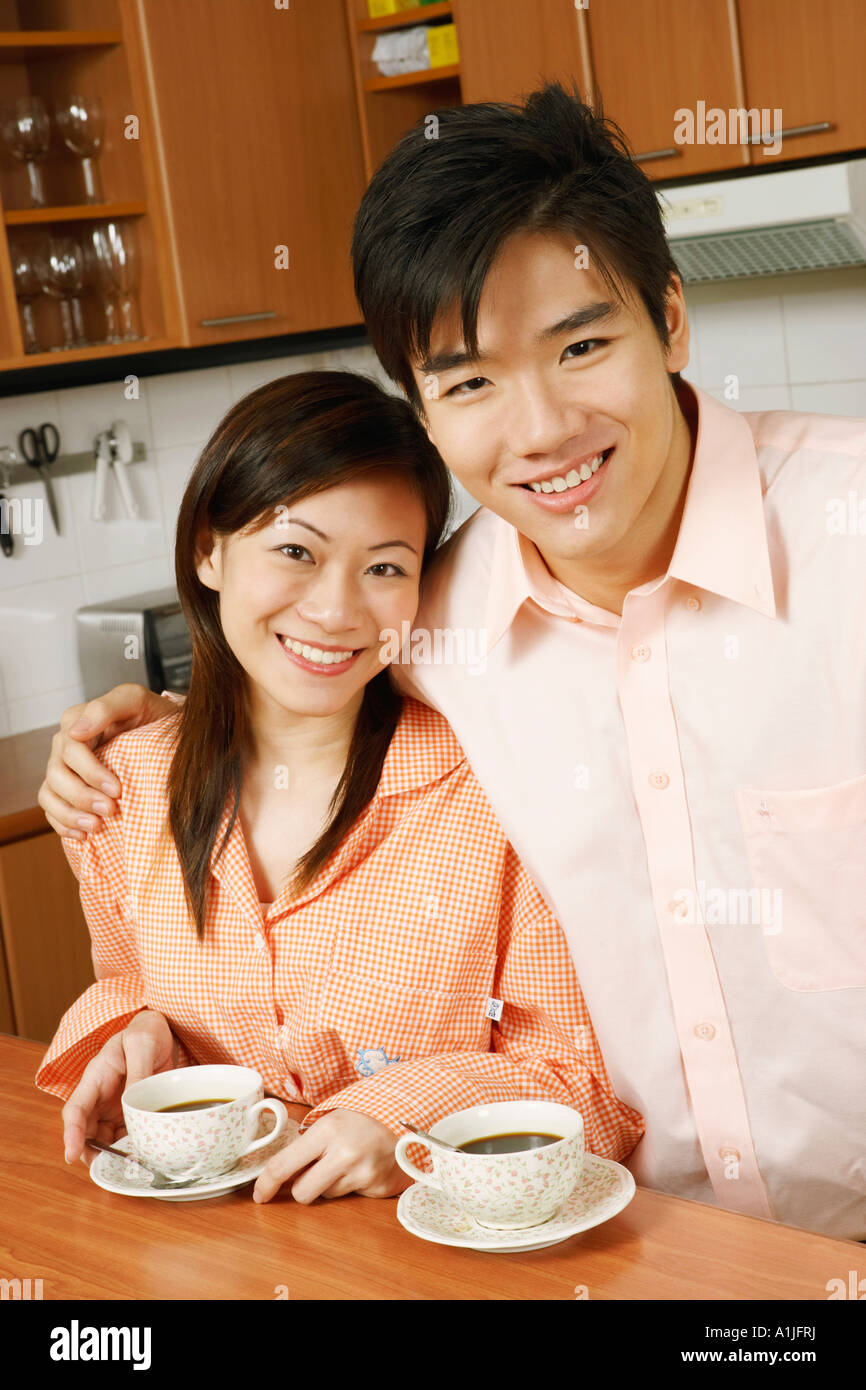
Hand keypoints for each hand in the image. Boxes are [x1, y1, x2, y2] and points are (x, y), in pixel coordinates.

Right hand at [38, 684, 179, 838]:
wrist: (163, 735)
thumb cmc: (150, 716)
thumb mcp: (135, 701)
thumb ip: (107, 707)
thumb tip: (76, 732)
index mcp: (76, 720)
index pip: (71, 750)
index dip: (91, 772)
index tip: (117, 790)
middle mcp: (64, 745)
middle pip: (57, 775)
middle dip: (82, 796)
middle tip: (111, 811)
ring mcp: (62, 768)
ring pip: (49, 794)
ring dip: (70, 815)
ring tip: (97, 827)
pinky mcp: (65, 789)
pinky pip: (50, 809)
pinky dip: (63, 825)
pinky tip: (84, 835)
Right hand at [61, 1008, 176, 1165]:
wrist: (159, 1032)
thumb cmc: (146, 1033)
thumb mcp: (142, 1044)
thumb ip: (138, 1071)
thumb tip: (132, 1103)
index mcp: (96, 1077)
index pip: (76, 1109)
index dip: (72, 1134)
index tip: (72, 1155)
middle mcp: (99, 1096)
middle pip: (87, 1130)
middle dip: (92, 1152)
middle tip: (109, 1169)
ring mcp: (113, 1106)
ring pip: (104, 1137)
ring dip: (112, 1153)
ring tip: (128, 1165)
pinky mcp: (127, 1112)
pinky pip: (123, 1134)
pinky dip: (128, 1147)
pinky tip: (140, 1155)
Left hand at [252, 1108, 413, 1204]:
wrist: (403, 1123)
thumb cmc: (360, 1121)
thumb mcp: (330, 1120)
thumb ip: (304, 1142)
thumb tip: (274, 1168)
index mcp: (327, 1131)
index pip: (284, 1164)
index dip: (266, 1183)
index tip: (259, 1195)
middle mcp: (344, 1153)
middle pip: (301, 1192)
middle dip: (301, 1186)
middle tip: (312, 1171)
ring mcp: (362, 1173)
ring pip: (325, 1196)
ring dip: (328, 1185)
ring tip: (343, 1163)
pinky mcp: (375, 1187)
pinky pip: (347, 1197)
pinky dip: (347, 1187)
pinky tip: (359, 1169)